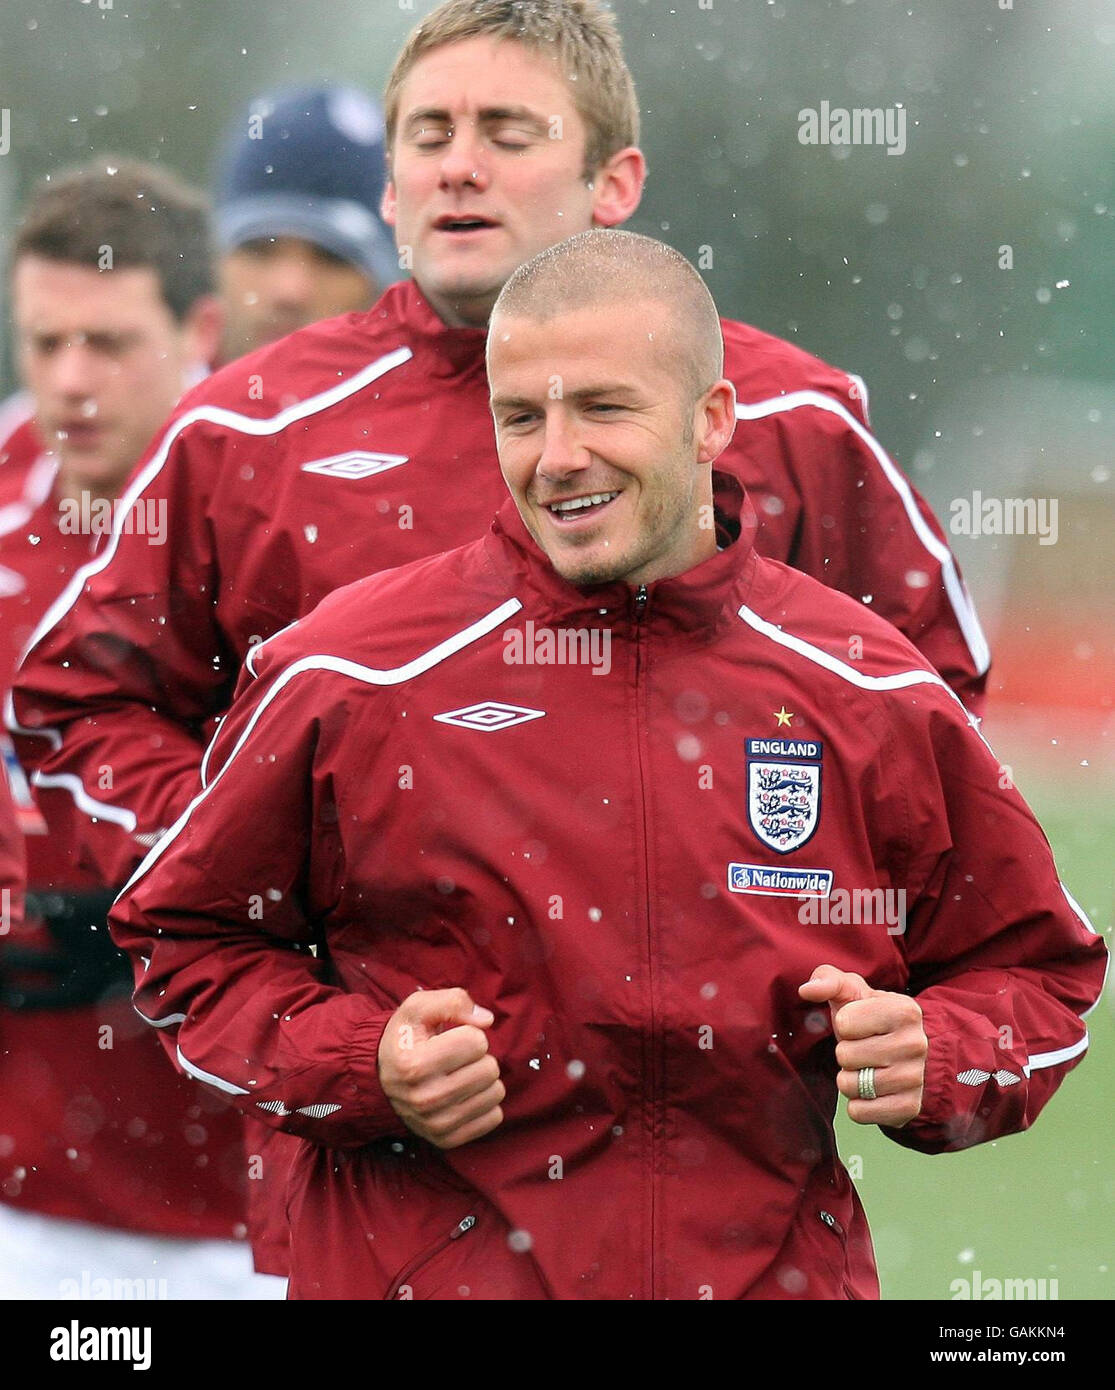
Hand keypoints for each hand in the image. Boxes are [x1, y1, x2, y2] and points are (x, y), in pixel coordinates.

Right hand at [377, 988, 504, 1148]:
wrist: (381, 1079)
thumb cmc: (406, 1038)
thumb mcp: (419, 1007)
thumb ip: (453, 1001)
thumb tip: (487, 1020)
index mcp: (415, 1065)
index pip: (477, 1042)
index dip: (468, 1034)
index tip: (450, 1039)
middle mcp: (424, 1099)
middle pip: (490, 1069)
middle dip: (478, 1057)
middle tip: (456, 1059)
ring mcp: (436, 1123)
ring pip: (496, 1093)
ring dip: (483, 1079)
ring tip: (460, 1075)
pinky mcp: (447, 1139)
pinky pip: (494, 1118)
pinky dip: (485, 1103)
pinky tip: (465, 1095)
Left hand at [798, 964, 926, 1127]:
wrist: (899, 1052)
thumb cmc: (867, 1017)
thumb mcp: (850, 991)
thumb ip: (827, 980)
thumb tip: (807, 989)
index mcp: (905, 1010)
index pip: (845, 1022)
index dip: (844, 1024)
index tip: (860, 1025)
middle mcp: (917, 1044)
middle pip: (846, 1055)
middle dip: (845, 1053)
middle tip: (862, 1049)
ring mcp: (915, 1078)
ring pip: (851, 1086)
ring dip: (849, 1079)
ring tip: (866, 1069)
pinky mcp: (909, 1108)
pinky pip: (859, 1112)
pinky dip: (857, 1105)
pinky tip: (870, 1092)